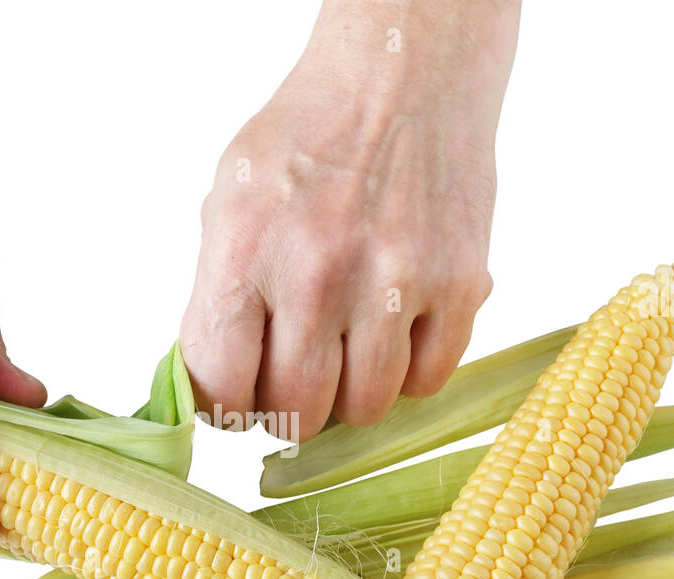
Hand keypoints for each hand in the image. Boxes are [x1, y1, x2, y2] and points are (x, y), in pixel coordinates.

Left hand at [180, 0, 518, 439]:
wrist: (404, 73)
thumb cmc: (310, 138)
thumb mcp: (229, 199)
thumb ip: (218, 293)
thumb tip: (214, 385)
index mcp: (247, 247)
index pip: (220, 382)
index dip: (226, 406)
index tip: (238, 400)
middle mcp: (319, 269)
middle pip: (296, 410)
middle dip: (287, 410)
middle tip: (293, 380)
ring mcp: (396, 280)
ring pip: (365, 407)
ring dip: (349, 397)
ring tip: (345, 356)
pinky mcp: (459, 284)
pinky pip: (428, 381)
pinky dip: (407, 375)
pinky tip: (393, 338)